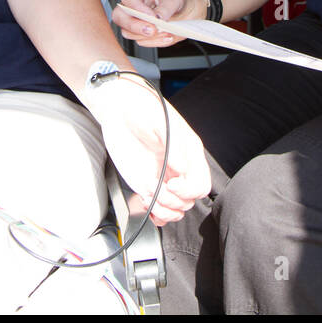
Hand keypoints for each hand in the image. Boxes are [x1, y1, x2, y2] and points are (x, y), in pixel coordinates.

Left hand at [80, 75, 210, 225]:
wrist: (120, 108)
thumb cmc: (142, 108)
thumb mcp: (159, 121)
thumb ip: (173, 145)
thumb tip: (181, 167)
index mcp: (189, 152)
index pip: (201, 185)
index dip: (188, 190)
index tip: (171, 183)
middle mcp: (179, 168)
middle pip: (189, 201)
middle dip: (173, 201)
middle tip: (157, 188)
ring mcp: (164, 177)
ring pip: (176, 209)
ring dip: (164, 210)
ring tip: (149, 197)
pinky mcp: (148, 183)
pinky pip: (159, 209)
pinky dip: (155, 214)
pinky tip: (146, 204)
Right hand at [112, 0, 206, 48]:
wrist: (188, 9)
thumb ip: (166, 7)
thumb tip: (158, 17)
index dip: (136, 7)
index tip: (150, 15)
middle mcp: (134, 8)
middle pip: (120, 17)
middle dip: (134, 26)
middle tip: (152, 29)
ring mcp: (136, 22)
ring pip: (129, 33)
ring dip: (147, 36)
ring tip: (165, 32)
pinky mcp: (142, 35)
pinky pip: (142, 42)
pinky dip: (155, 42)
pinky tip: (167, 36)